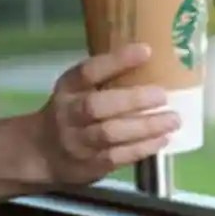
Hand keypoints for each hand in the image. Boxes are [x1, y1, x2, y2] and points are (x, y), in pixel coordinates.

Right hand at [32, 43, 180, 185]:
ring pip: (109, 133)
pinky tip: (162, 140)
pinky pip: (117, 157)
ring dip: (144, 127)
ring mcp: (78, 141)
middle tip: (162, 95)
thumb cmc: (72, 112)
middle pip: (97, 106)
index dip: (116, 60)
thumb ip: (105, 80)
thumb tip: (153, 63)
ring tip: (172, 119)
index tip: (146, 50)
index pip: (89, 71)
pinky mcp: (89, 164)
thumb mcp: (78, 90)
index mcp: (68, 88)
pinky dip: (142, 148)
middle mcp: (69, 113)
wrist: (42, 153)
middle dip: (132, 100)